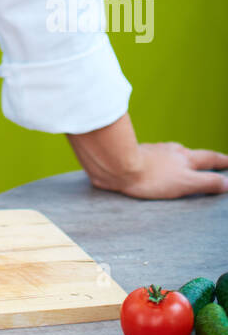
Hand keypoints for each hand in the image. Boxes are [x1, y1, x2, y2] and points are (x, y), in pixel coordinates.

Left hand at [108, 141, 227, 198]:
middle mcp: (172, 151)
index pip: (209, 158)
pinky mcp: (140, 155)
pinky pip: (157, 157)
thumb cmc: (151, 177)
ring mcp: (156, 151)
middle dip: (203, 159)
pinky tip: (158, 165)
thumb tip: (227, 183)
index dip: (222, 161)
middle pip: (192, 154)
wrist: (117, 166)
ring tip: (185, 163)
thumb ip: (206, 183)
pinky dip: (163, 161)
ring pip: (174, 154)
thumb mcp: (185, 183)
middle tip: (212, 161)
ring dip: (181, 158)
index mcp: (186, 158)